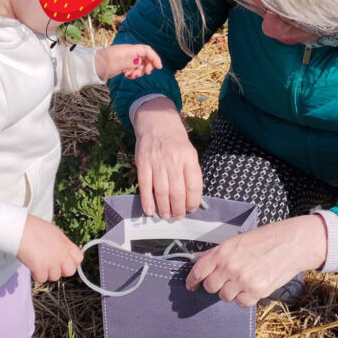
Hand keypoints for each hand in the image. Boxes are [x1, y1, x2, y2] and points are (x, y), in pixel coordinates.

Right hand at [16, 215, 82, 283]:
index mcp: (65, 244)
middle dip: (61, 270)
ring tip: (37, 261)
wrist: (20, 229)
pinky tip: (31, 265)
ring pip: (55, 277)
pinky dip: (35, 275)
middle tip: (50, 264)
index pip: (78, 259)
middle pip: (70, 271)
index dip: (70, 262)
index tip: (62, 261)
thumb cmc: (33, 228)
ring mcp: (52, 263)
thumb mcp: (54, 232)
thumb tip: (63, 252)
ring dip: (46, 272)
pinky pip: (42, 279)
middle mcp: (62, 254)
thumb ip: (61, 244)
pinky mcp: (40, 269)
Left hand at [94, 44, 161, 80]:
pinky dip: (133, 73)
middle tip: (146, 73)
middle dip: (148, 66)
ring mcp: (127, 59)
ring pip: (140, 64)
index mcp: (130, 50)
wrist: (94, 66)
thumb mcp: (118, 62)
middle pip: (145, 57)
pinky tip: (128, 76)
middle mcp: (130, 53)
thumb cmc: (105, 62)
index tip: (159, 67)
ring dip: (140, 71)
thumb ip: (130, 62)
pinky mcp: (123, 64)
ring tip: (132, 76)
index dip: (154, 57)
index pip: (147, 51)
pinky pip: (133, 68)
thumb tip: (139, 61)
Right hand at [133, 97, 202, 218]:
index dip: (193, 202)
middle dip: (178, 209)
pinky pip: (145, 186)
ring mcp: (157, 162)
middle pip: (177, 192)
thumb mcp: (189, 152)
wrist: (156, 121)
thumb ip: (190, 171)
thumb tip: (192, 197)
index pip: (194, 186)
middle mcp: (174, 160)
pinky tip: (150, 210)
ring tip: (166, 215)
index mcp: (189, 158)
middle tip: (178, 216)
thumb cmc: (175, 140)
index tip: (191, 209)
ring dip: (164, 208)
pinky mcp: (143, 163)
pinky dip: (147, 201)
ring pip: (162, 192)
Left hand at [185, 215, 327, 306]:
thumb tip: (198, 258)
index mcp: (223, 252)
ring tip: (242, 281)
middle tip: (225, 279)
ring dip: (230, 292)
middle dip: (215, 285)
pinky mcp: (257, 292)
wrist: (292, 243)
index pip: (198, 271)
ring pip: (225, 297)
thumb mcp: (237, 240)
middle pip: (210, 287)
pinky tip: (251, 287)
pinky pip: (241, 303)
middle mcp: (230, 267)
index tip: (191, 286)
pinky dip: (244, 298)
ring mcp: (243, 281)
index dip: (192, 281)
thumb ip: (216, 252)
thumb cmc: (266, 239)